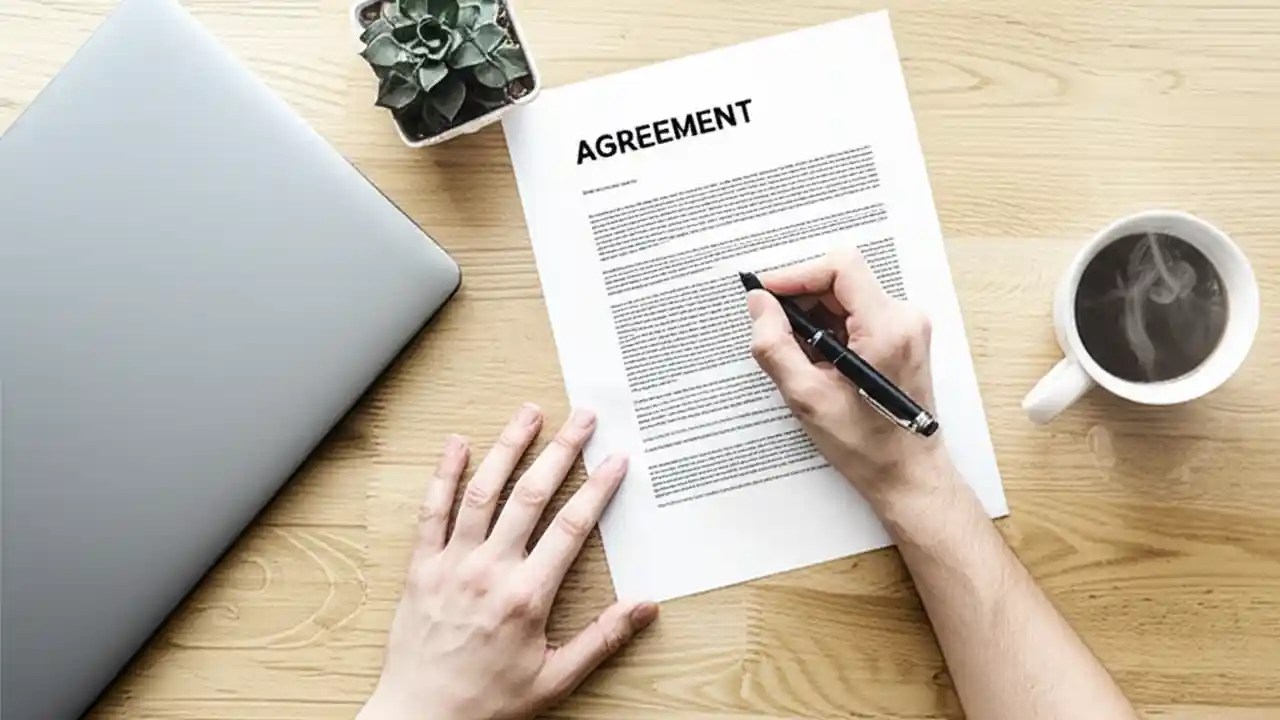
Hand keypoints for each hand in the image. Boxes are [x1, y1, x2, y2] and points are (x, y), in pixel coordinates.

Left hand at [358, 404, 658, 719]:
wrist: (421, 719)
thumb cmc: (488, 703)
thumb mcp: (556, 679)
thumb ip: (602, 639)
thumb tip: (645, 607)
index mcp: (527, 595)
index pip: (572, 527)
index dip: (598, 488)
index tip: (616, 460)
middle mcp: (490, 570)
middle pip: (532, 495)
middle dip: (561, 451)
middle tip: (583, 418)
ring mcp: (451, 564)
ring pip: (483, 492)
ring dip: (508, 448)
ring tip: (529, 413)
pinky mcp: (421, 567)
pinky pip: (432, 511)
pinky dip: (444, 475)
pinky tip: (456, 444)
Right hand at [746, 247, 952, 509]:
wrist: (906, 472)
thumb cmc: (867, 446)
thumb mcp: (807, 397)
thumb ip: (775, 345)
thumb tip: (759, 305)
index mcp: (887, 329)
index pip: (840, 267)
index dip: (797, 274)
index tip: (767, 293)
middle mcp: (903, 319)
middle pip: (841, 279)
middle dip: (801, 299)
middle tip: (773, 328)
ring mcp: (906, 327)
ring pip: (846, 296)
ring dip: (814, 317)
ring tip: (797, 354)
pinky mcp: (901, 337)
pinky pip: (856, 313)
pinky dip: (829, 328)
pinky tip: (817, 360)